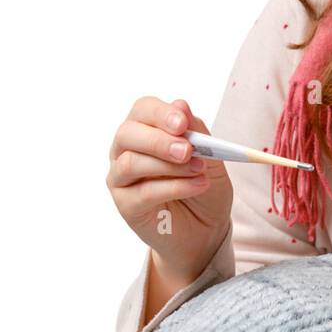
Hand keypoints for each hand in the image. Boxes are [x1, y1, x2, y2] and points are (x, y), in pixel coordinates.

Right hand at [106, 96, 232, 282]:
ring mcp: (121, 178)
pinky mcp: (126, 205)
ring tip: (199, 169)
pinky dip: (174, 187)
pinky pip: (143, 192)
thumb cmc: (204, 183)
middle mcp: (126, 150)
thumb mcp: (210, 154)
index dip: (160, 113)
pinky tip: (198, 185)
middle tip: (186, 150)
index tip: (182, 123)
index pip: (143, 110)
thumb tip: (181, 104)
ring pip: (131, 163)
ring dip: (168, 166)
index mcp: (146, 129)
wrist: (207, 227)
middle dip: (158, 140)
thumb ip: (196, 130)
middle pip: (128, 133)